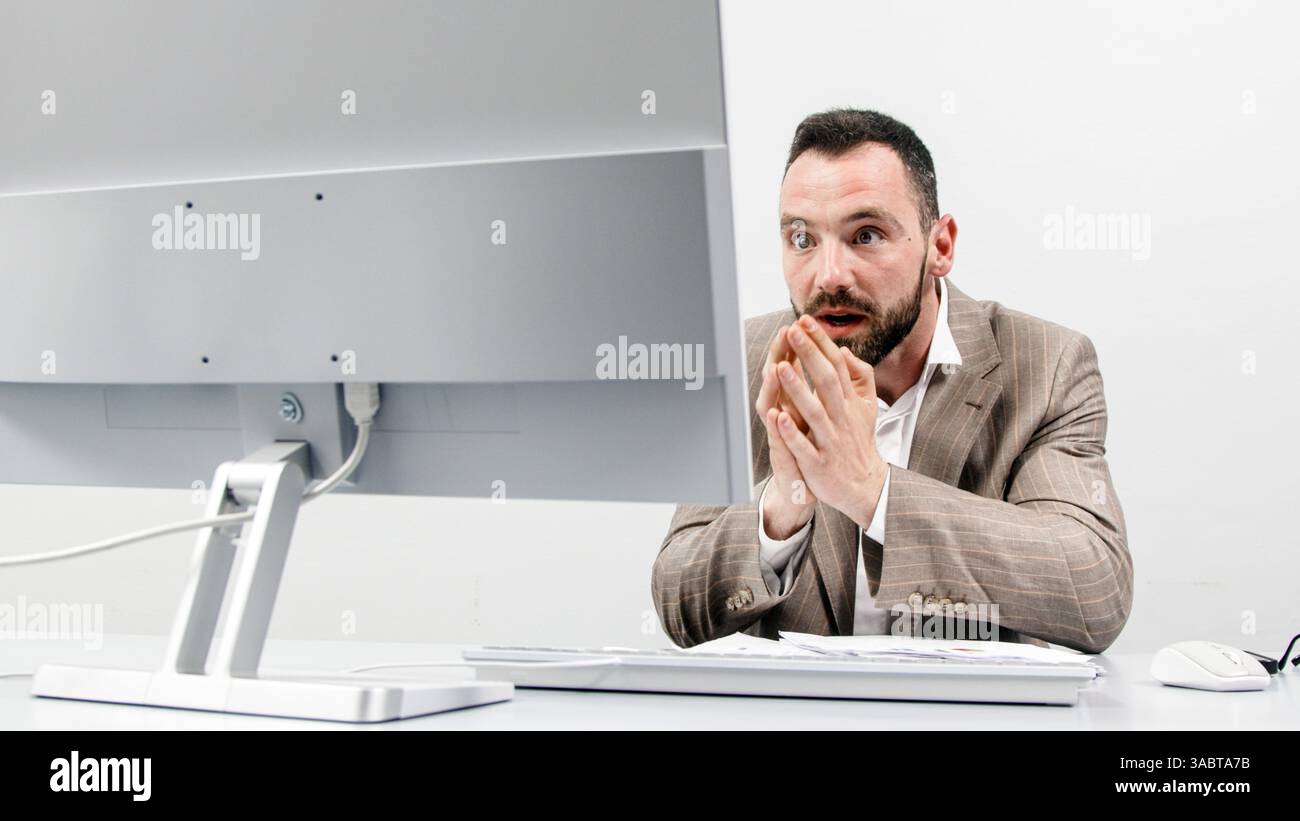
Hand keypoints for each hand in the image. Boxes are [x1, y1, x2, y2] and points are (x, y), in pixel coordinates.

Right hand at [756, 326, 815, 538]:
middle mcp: (782, 413)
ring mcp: (779, 434)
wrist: (803, 490)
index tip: (801, 322)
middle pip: (776, 380)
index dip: (797, 345)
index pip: (793, 366)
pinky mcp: (783, 457)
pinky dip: (777, 427)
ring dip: (775, 388)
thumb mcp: (823, 412)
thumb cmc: (812, 446)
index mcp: (795, 401)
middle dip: (782, 355)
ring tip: (779, 367)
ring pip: (771, 406)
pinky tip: (778, 414)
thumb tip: (839, 354)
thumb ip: (830, 384)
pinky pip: (778, 440)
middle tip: (786, 333)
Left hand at [773, 315, 888, 528]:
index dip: (821, 343)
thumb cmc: (857, 440)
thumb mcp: (866, 406)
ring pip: (813, 412)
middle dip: (809, 355)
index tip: (806, 320)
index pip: (836, 366)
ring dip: (797, 390)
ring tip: (781, 367)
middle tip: (793, 330)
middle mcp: (841, 418)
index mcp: (849, 402)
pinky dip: (791, 433)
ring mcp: (830, 440)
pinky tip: (776, 417)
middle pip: (826, 381)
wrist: (864, 485)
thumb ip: (860, 377)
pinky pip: (804, 447)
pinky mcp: (819, 463)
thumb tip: (845, 351)